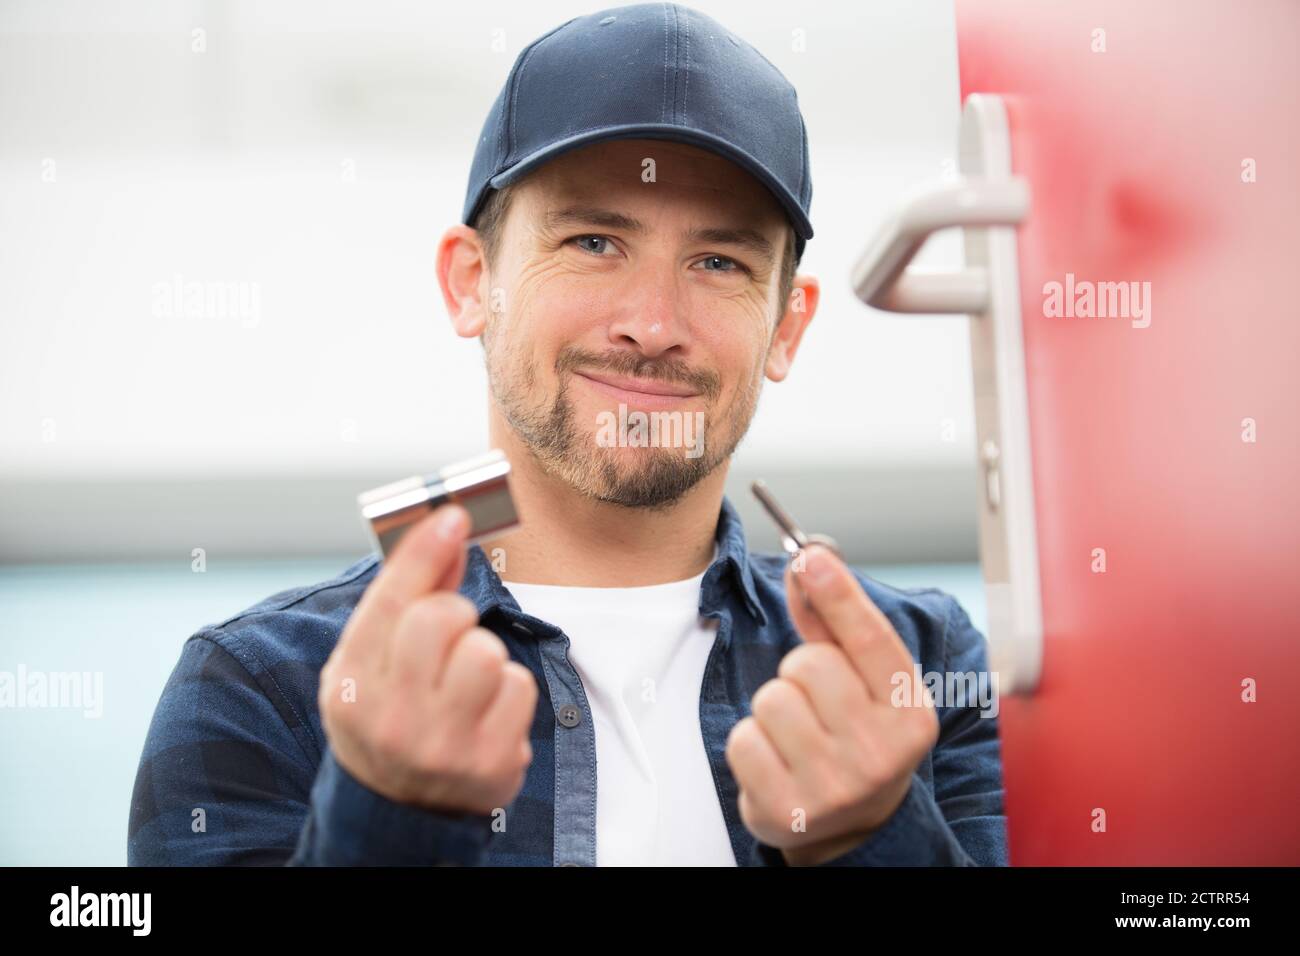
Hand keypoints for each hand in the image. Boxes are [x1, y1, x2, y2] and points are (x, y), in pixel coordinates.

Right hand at [318, 503, 537, 815]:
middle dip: (455, 614)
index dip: (423, 551)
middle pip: (440, 618)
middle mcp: (389, 717)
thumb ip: (408, 600)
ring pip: (486, 651)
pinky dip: (509, 692)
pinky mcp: (489, 763)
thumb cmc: (387, 716)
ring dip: (484, 657)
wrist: (399, 810)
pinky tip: (486, 714)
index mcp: (349, 684)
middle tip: (450, 637)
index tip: (452, 514)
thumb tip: (447, 536)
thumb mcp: (372, 664)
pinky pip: (518, 686)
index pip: (390, 601)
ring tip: (466, 686)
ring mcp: (440, 745)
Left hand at [724, 543, 938, 864]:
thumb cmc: (855, 733)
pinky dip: (750, 744)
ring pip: (771, 700)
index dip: (838, 593)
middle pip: (807, 664)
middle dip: (799, 673)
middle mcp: (881, 753)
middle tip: (815, 703)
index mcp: (910, 713)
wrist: (852, 825)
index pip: (870, 640)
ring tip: (796, 735)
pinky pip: (743, 741)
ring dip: (773, 709)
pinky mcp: (788, 810)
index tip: (810, 556)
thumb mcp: (862, 682)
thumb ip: (834, 622)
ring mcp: (835, 786)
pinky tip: (777, 762)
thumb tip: (807, 560)